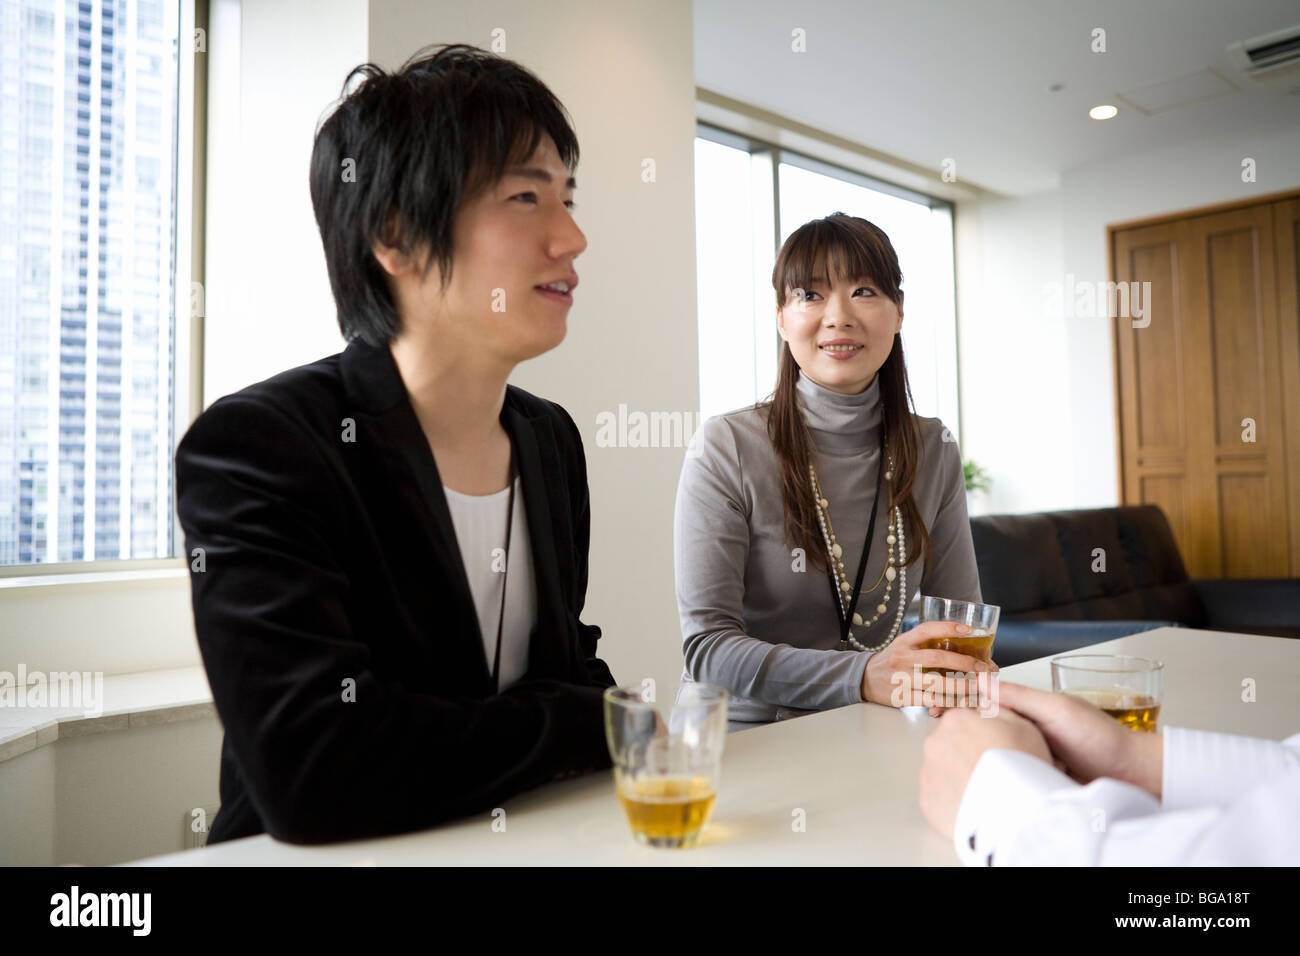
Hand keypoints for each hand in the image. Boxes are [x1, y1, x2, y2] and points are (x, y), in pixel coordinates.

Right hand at [861, 621, 996, 705]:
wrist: (865, 679)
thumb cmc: (891, 661)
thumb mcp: (903, 645)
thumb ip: (924, 644)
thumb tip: (961, 646)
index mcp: (904, 641)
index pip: (926, 630)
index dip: (948, 628)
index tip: (968, 630)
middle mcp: (903, 658)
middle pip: (937, 658)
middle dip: (963, 662)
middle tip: (982, 667)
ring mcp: (902, 678)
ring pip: (937, 682)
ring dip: (961, 685)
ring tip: (978, 686)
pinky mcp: (903, 697)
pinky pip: (931, 700)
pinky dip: (948, 701)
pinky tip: (962, 701)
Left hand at [918, 705, 1051, 839]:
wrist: (1014, 812)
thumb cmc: (1021, 769)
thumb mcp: (1023, 725)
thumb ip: (998, 710)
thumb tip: (986, 703)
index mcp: (956, 721)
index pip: (963, 721)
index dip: (981, 735)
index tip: (993, 749)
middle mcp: (935, 743)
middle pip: (950, 745)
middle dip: (967, 756)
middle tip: (992, 772)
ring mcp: (928, 773)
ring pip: (943, 771)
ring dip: (959, 778)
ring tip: (986, 792)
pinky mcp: (927, 801)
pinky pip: (940, 797)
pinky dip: (954, 800)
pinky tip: (975, 806)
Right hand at [990, 682, 1163, 797]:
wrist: (1131, 776)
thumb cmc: (1101, 738)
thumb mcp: (1057, 710)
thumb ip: (1019, 696)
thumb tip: (981, 681)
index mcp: (1029, 710)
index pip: (987, 709)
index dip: (973, 716)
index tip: (965, 724)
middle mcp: (1029, 732)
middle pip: (991, 737)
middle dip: (992, 747)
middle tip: (1002, 753)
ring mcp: (1035, 757)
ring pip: (1003, 762)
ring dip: (1008, 769)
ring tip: (1023, 771)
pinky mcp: (1041, 780)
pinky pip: (1018, 782)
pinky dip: (1019, 784)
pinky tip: (1023, 786)